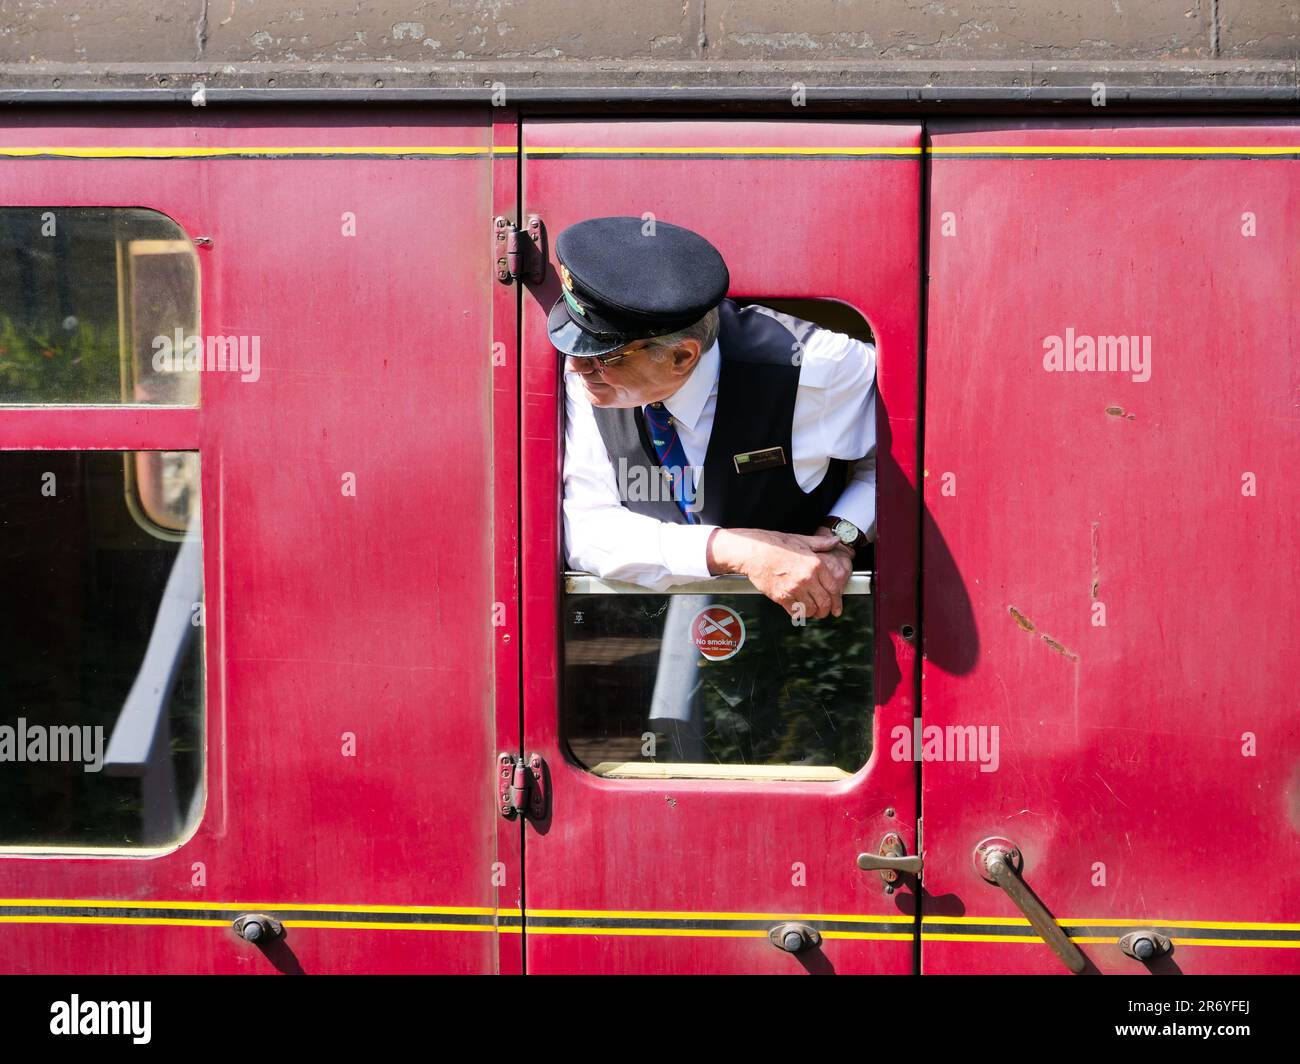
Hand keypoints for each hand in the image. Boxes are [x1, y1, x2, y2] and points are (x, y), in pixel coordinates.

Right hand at [706, 527, 853, 620]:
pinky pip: (795, 611)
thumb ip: (820, 543)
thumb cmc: (773, 544)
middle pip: (824, 602)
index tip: (836, 606)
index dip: (837, 600)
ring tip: (812, 612)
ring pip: (811, 609)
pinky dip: (798, 614)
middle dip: (826, 610)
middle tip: (825, 612)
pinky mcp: (781, 596)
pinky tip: (798, 611)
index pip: (833, 588)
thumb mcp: (800, 540)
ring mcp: (794, 588)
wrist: (752, 552)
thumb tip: (835, 541)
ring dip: (813, 613)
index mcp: (815, 564)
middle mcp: (807, 577)